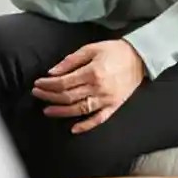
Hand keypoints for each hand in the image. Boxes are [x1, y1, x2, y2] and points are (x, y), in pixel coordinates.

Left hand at [31, 40, 145, 134]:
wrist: (140, 57)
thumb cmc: (115, 51)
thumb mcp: (91, 48)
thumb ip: (71, 60)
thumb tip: (52, 72)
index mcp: (92, 72)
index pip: (63, 83)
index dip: (48, 85)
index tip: (38, 84)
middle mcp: (98, 88)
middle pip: (68, 97)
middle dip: (49, 96)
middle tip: (37, 94)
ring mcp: (106, 99)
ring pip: (79, 110)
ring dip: (61, 112)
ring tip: (47, 111)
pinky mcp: (114, 106)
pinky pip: (98, 120)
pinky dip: (86, 126)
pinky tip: (73, 129)